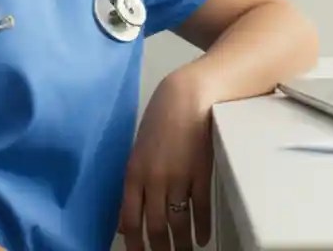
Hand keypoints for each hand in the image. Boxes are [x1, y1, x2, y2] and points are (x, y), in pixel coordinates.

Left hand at [119, 67, 215, 250]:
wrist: (187, 97)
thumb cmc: (160, 119)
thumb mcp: (138, 150)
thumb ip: (134, 181)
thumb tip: (128, 215)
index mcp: (134, 174)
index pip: (130, 219)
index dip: (135, 243)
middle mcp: (154, 181)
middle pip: (155, 226)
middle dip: (158, 249)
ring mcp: (179, 178)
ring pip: (178, 222)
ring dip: (181, 244)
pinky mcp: (201, 173)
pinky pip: (200, 208)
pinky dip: (202, 226)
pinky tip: (204, 238)